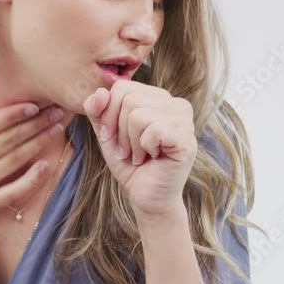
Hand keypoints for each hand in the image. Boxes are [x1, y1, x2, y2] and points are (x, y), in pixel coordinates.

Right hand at [0, 94, 65, 252]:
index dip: (15, 113)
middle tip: (57, 111)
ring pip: (15, 159)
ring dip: (38, 142)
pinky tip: (46, 166)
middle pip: (9, 138)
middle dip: (35, 123)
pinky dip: (32, 178)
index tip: (34, 105)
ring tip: (56, 129)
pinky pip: (14, 190)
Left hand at [83, 81, 197, 217]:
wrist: (146, 196)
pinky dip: (144, 148)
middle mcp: (175, 103)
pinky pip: (152, 130)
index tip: (112, 137)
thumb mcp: (106, 132)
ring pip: (138, 114)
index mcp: (157, 97)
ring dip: (131, 142)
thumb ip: (97, 110)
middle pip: (128, 99)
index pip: (121, 87)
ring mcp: (184, 120)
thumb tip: (100, 92)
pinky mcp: (186, 138)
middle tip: (128, 150)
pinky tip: (153, 157)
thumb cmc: (128, 162)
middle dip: (119, 130)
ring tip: (140, 155)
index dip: (108, 114)